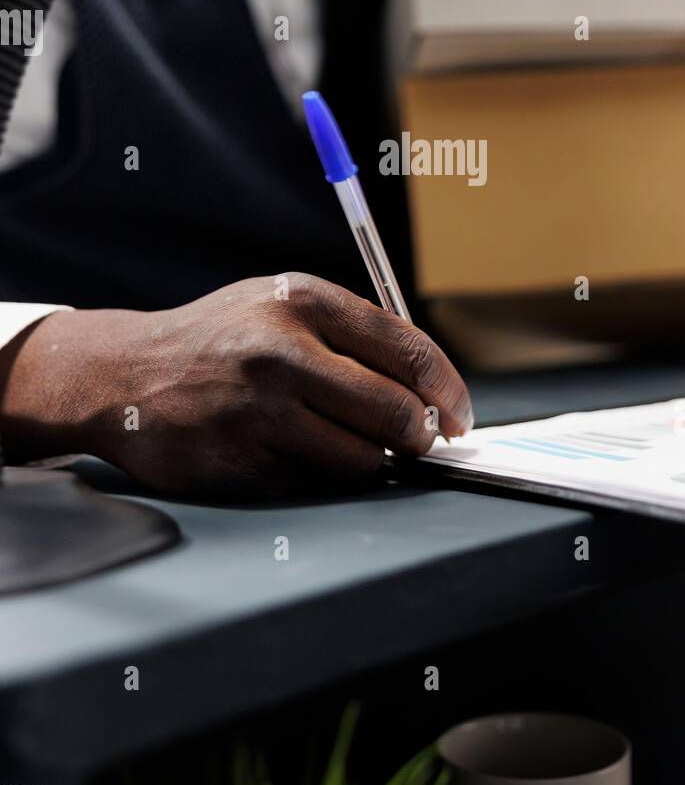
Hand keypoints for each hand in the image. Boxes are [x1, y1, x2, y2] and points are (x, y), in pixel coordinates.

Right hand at [0, 274, 472, 496]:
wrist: (123, 374)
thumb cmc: (219, 339)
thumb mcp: (283, 303)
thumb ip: (354, 331)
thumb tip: (431, 382)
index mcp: (304, 302)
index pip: (408, 350)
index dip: (449, 390)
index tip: (460, 414)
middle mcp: (283, 352)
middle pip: (395, 412)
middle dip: (421, 434)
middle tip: (420, 440)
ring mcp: (258, 411)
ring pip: (361, 458)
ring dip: (372, 459)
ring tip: (353, 442)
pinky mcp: (239, 460)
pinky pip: (314, 482)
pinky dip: (322, 474)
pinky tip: (300, 451)